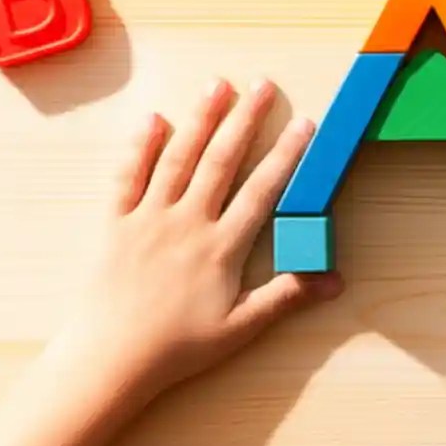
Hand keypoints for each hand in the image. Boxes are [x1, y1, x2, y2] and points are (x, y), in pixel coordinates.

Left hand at [65, 78, 343, 398]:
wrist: (112, 360)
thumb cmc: (178, 348)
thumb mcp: (240, 328)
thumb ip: (286, 297)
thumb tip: (334, 280)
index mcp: (221, 247)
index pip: (262, 190)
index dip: (286, 155)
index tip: (304, 124)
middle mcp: (187, 223)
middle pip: (221, 160)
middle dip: (245, 119)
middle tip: (263, 85)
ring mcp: (148, 218)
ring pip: (179, 158)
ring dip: (200, 118)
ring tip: (218, 84)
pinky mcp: (115, 223)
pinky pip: (128, 176)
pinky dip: (141, 146)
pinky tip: (155, 119)